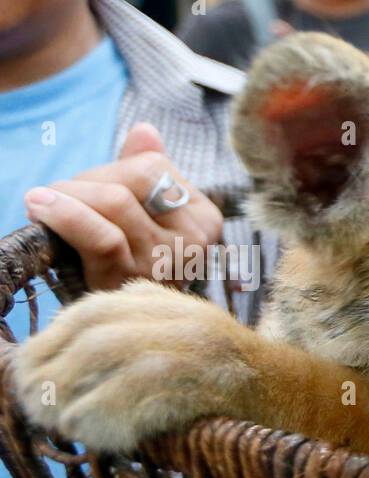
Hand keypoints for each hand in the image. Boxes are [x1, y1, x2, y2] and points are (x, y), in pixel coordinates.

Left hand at [23, 123, 223, 291]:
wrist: (125, 332)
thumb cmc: (132, 267)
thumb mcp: (147, 220)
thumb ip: (148, 173)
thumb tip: (145, 132)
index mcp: (205, 220)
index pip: (155, 167)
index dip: (111, 169)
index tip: (87, 187)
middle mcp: (194, 242)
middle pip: (132, 179)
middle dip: (86, 181)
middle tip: (57, 196)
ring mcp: (165, 263)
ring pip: (112, 201)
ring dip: (66, 195)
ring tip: (42, 203)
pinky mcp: (132, 280)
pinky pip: (99, 235)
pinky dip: (64, 214)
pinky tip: (40, 206)